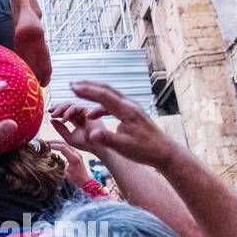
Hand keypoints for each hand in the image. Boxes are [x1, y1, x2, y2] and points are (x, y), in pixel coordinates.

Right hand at [45, 138, 89, 186]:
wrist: (85, 180)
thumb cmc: (76, 179)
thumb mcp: (66, 175)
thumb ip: (58, 168)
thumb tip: (48, 165)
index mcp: (74, 158)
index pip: (63, 148)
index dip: (54, 146)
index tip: (46, 146)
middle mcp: (76, 154)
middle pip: (64, 143)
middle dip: (54, 142)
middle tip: (45, 142)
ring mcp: (77, 153)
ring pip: (66, 144)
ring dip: (57, 142)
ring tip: (48, 143)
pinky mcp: (76, 153)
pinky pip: (67, 146)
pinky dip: (60, 145)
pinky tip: (55, 146)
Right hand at [52, 82, 181, 169]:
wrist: (165, 152)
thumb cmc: (145, 150)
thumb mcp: (123, 147)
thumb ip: (106, 138)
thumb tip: (90, 134)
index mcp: (126, 111)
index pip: (103, 95)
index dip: (86, 90)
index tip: (72, 87)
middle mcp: (129, 105)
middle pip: (106, 90)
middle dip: (88, 86)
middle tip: (72, 84)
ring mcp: (131, 108)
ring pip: (110, 95)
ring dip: (94, 93)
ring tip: (79, 93)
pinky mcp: (132, 113)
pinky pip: (113, 104)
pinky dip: (100, 105)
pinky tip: (92, 113)